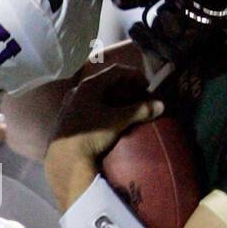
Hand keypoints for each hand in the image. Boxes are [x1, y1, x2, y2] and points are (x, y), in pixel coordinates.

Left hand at [45, 65, 162, 207]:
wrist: (65, 157)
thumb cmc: (92, 135)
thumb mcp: (118, 121)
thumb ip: (140, 110)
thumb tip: (161, 105)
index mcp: (90, 85)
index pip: (116, 70)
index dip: (134, 75)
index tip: (146, 86)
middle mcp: (78, 89)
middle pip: (105, 80)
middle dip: (124, 85)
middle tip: (137, 94)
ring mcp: (70, 102)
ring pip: (95, 92)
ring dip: (112, 95)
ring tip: (124, 105)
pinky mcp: (66, 115)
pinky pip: (87, 103)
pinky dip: (101, 104)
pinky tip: (107, 116)